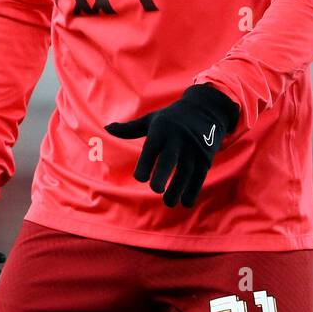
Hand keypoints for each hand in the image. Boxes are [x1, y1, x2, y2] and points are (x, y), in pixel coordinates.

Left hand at [104, 83, 239, 207]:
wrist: (206, 108)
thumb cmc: (171, 118)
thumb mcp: (151, 119)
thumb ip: (130, 129)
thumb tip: (106, 128)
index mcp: (161, 130)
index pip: (151, 148)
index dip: (146, 163)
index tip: (140, 178)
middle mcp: (177, 139)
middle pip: (170, 159)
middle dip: (163, 174)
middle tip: (156, 190)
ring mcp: (193, 148)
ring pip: (186, 171)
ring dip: (178, 188)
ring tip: (169, 202)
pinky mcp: (206, 156)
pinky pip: (199, 175)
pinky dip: (193, 190)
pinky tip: (185, 202)